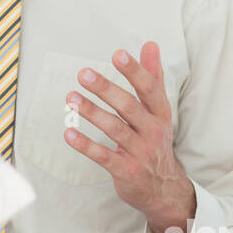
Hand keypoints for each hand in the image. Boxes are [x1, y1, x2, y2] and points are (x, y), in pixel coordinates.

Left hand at [64, 42, 195, 232]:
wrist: (163, 188)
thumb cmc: (155, 140)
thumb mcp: (158, 110)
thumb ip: (152, 77)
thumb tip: (151, 44)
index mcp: (160, 113)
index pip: (148, 88)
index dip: (134, 71)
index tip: (118, 54)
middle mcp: (152, 131)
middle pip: (129, 107)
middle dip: (106, 89)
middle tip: (84, 74)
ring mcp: (140, 152)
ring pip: (115, 129)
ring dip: (92, 112)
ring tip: (71, 97)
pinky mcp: (126, 170)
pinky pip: (104, 156)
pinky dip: (85, 145)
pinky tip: (68, 133)